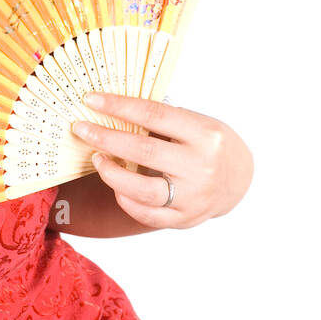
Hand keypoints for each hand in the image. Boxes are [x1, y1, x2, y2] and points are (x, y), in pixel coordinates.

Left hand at [70, 92, 253, 228]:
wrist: (238, 179)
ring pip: (141, 190)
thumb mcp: (196, 123)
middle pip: (143, 152)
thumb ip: (162, 120)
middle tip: (82, 129)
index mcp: (205, 135)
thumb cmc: (209, 145)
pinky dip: (124, 198)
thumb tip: (112, 109)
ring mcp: (193, 197)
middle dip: (106, 138)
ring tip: (96, 158)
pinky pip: (145, 213)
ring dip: (111, 173)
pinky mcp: (183, 219)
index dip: (119, 106)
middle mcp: (200, 167)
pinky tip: (115, 185)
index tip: (92, 100)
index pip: (154, 115)